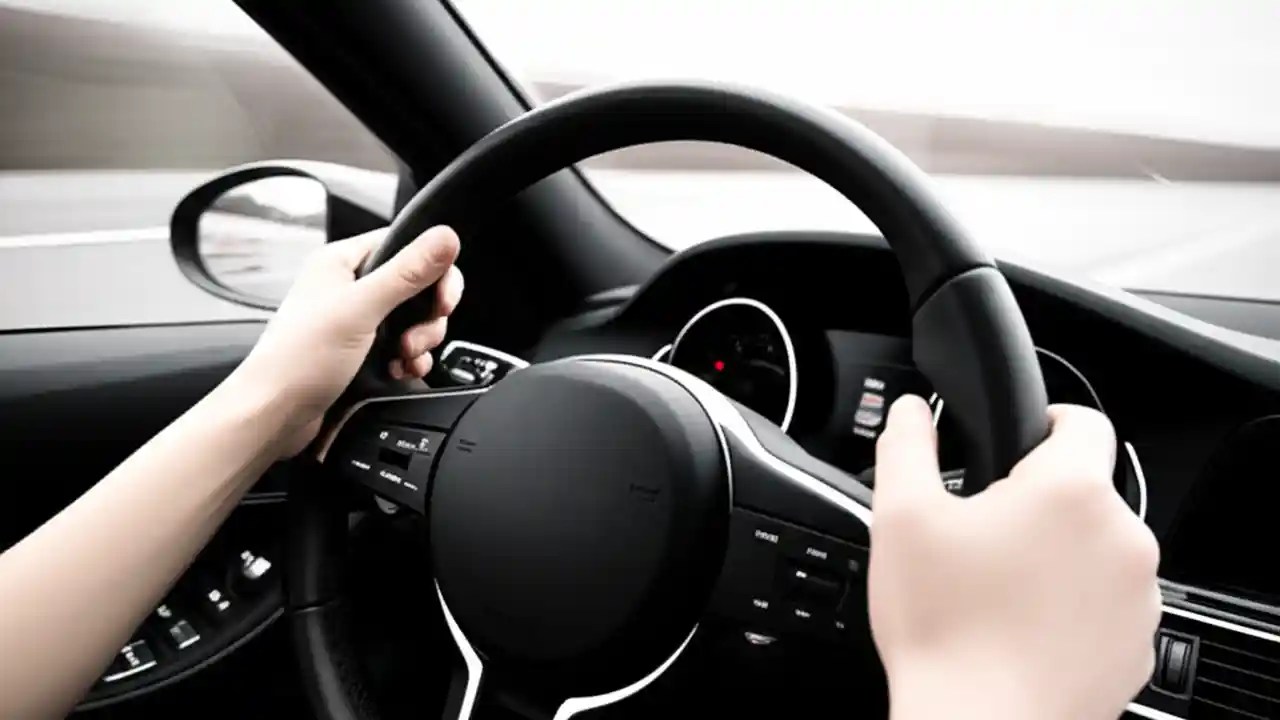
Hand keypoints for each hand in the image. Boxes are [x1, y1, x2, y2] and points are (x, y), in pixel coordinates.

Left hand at [231, 225, 463, 456]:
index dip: (433, 270)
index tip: (443, 300)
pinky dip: (409, 360)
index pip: (405, 245)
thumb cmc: (299, 360)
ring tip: (403, 358)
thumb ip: (407, 273)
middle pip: (416, 285)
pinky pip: (402, 346)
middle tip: (418, 336)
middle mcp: (349, 287)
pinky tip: (399, 371)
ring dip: (420, 341)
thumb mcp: (361, 309)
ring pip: (413, 319)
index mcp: (342, 262)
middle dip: (428, 315)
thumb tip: (445, 238)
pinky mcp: (361, 350)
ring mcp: (355, 320)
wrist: (275, 415)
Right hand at [869, 396, 1160, 719]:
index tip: (1013, 447)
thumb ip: (908, 445)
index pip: (1081, 420)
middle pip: (1085, 491)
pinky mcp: (1137, 647)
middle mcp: (1122, 538)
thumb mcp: (902, 517)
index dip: (1043, 422)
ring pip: (1097, 549)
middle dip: (1037, 502)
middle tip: (981, 535)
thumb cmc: (944, 628)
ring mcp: (1138, 598)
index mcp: (1071, 491)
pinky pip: (1107, 605)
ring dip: (1058, 555)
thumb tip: (912, 411)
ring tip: (998, 588)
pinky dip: (1072, 606)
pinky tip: (1021, 626)